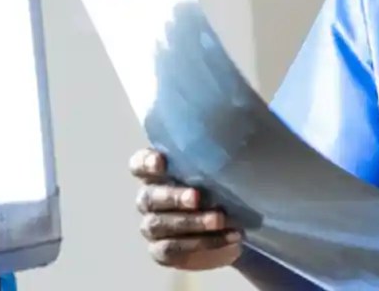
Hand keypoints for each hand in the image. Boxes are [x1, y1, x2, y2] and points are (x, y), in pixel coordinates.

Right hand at [131, 148, 241, 269]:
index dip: (146, 163)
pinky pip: (173, 249)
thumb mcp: (222, 167)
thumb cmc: (223, 185)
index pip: (139, 164)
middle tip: (198, 197)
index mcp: (157, 172)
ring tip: (220, 219)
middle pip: (150, 197)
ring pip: (160, 225)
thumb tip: (239, 128)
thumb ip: (219, 151)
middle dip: (174, 197)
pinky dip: (203, 243)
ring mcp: (153, 225)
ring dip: (192, 223)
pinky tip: (229, 237)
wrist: (230, 224)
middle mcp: (149, 198)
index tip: (161, 161)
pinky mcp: (161, 251)